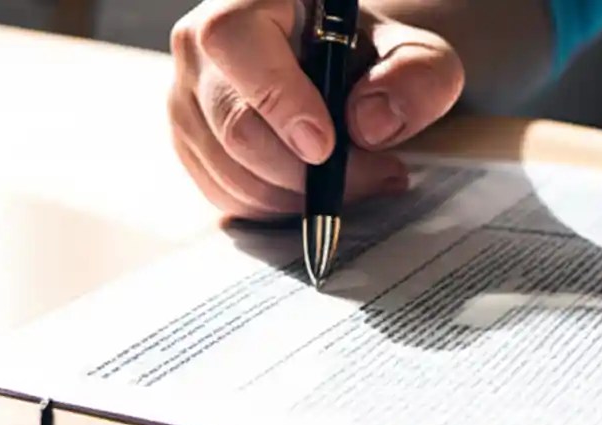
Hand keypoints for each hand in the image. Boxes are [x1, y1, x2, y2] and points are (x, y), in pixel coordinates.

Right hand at [168, 0, 463, 218]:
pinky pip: (223, 193)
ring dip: (299, 195)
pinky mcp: (188, 140)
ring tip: (354, 180)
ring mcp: (186, 93)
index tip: (325, 147)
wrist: (339, 69)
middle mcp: (199, 39)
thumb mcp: (416, 56)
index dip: (278, 100)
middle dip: (306, 173)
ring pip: (229, 171)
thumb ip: (415, 78)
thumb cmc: (369, 56)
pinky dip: (276, 207)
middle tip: (370, 174)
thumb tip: (368, 124)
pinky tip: (315, 188)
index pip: (235, 40)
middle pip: (235, 125)